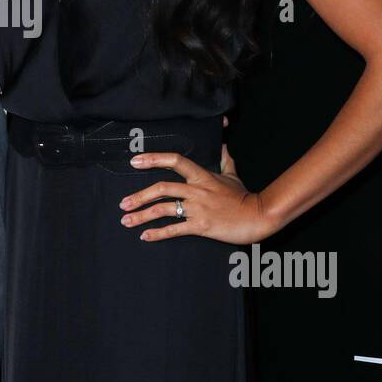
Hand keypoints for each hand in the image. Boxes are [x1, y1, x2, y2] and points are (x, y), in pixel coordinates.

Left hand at [119, 119, 274, 244]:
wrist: (258, 216)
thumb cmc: (244, 197)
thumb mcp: (233, 175)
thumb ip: (225, 160)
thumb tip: (223, 145)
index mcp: (202, 176)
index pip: (175, 160)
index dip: (153, 159)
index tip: (135, 161)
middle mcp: (196, 190)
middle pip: (161, 188)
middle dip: (138, 196)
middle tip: (123, 204)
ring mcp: (198, 208)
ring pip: (163, 209)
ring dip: (142, 216)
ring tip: (127, 221)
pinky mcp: (201, 226)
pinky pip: (174, 229)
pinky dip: (158, 234)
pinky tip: (145, 236)